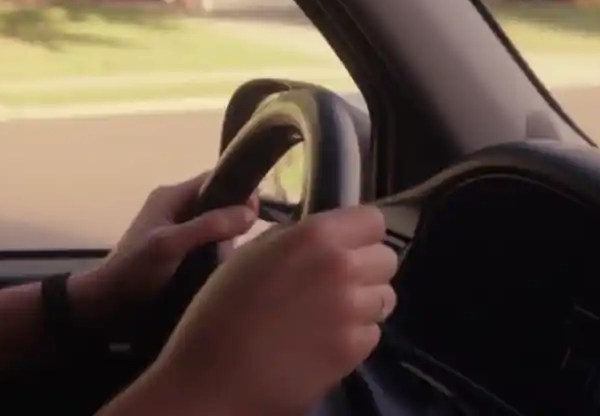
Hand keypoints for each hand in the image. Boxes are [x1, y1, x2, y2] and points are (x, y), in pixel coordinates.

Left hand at [69, 173, 260, 336]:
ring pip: (219, 228)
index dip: (240, 189)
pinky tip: (232, 272)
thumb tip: (250, 212)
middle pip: (221, 203)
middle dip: (238, 219)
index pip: (216, 178)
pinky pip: (211, 248)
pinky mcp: (182, 256)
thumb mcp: (170, 244)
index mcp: (172, 196)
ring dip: (231, 242)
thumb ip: (208, 225)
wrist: (104, 309)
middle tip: (254, 240)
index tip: (258, 213)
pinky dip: (222, 257)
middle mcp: (178, 210)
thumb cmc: (133, 271)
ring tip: (246, 259)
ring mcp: (180, 234)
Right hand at [143, 205, 397, 415]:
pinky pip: (373, 333)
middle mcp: (342, 267)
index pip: (373, 221)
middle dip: (366, 269)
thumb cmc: (221, 311)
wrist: (213, 379)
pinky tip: (324, 342)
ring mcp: (352, 310)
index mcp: (315, 236)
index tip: (346, 246)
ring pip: (385, 297)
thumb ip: (293, 238)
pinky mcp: (354, 349)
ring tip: (329, 316)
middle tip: (336, 284)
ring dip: (364, 303)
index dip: (360, 234)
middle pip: (386, 259)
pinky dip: (355, 337)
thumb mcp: (251, 255)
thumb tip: (321, 236)